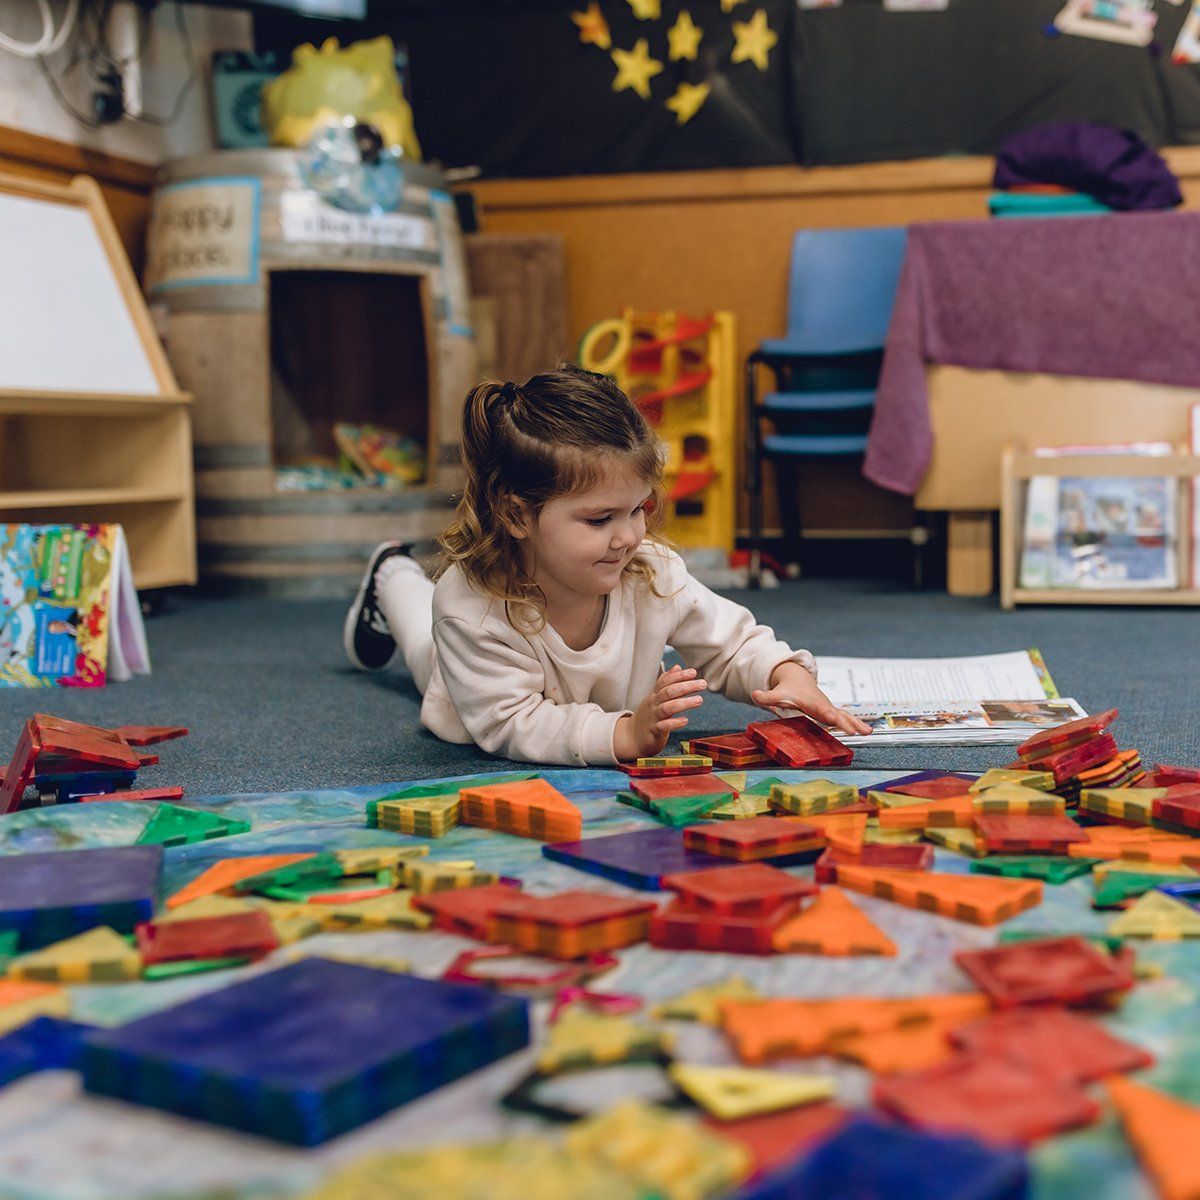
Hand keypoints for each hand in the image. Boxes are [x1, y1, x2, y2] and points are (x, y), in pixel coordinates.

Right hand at [614, 665, 707, 760]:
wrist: (632, 737)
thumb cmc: (649, 716)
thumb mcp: (655, 697)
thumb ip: (666, 683)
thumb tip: (677, 667)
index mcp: (655, 695)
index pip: (666, 681)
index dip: (679, 676)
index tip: (694, 672)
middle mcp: (653, 704)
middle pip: (668, 692)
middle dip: (686, 686)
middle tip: (703, 684)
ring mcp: (653, 717)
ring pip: (667, 708)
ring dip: (684, 703)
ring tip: (700, 700)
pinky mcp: (654, 732)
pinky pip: (663, 726)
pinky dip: (674, 723)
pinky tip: (685, 720)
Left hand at [752, 661, 871, 736]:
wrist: (798, 681)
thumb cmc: (788, 691)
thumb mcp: (777, 695)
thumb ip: (766, 697)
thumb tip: (754, 694)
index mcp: (811, 703)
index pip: (821, 710)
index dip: (828, 715)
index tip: (835, 719)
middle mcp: (823, 706)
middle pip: (837, 714)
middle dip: (847, 722)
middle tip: (858, 731)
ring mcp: (829, 709)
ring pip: (845, 716)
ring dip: (857, 723)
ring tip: (868, 732)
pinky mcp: (832, 713)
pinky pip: (846, 719)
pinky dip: (856, 724)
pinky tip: (866, 731)